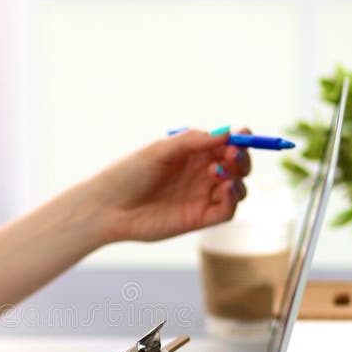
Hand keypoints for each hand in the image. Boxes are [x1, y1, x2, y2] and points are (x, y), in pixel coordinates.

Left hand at [88, 128, 250, 244]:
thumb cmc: (128, 173)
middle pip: (238, 165)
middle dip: (242, 158)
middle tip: (232, 155)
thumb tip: (227, 133)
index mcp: (193, 152)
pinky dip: (233, 198)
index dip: (240, 139)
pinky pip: (227, 210)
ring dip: (237, 177)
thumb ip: (193, 140)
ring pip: (237, 187)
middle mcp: (201, 173)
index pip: (228, 143)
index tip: (242, 135)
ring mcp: (202, 196)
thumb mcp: (160, 149)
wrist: (109, 207)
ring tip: (219, 171)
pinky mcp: (199, 218)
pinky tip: (225, 188)